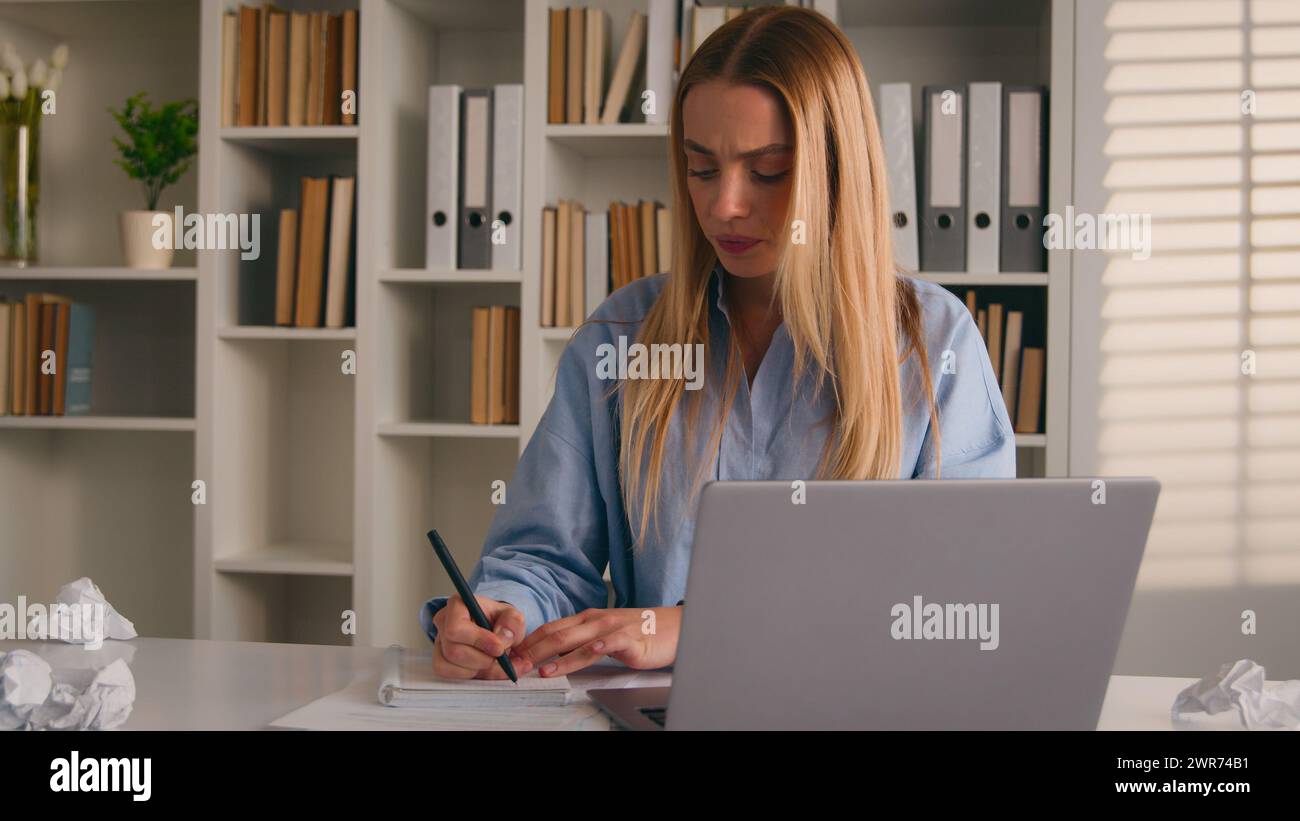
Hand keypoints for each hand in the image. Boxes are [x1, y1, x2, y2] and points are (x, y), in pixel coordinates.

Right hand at [431, 595, 525, 679]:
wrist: (495, 629)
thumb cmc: (498, 619)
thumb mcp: (512, 615)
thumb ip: (513, 623)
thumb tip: (502, 638)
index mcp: (458, 605)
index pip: (456, 628)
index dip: (478, 641)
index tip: (498, 648)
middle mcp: (443, 622)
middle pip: (453, 651)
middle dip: (482, 659)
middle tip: (499, 655)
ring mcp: (439, 642)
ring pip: (448, 665)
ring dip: (476, 668)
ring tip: (491, 660)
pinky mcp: (439, 659)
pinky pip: (447, 673)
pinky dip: (468, 674)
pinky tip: (481, 666)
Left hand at [510, 607, 680, 677]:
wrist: (674, 626)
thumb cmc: (640, 632)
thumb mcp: (605, 634)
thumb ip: (582, 641)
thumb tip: (555, 655)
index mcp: (587, 619)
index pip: (551, 628)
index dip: (529, 643)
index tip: (512, 658)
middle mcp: (596, 620)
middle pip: (557, 634)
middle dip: (533, 652)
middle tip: (517, 667)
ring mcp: (612, 628)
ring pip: (577, 640)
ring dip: (556, 656)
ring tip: (541, 669)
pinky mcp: (629, 639)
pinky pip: (609, 643)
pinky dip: (595, 649)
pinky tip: (588, 654)